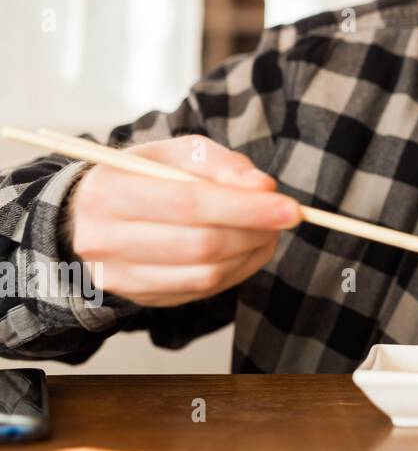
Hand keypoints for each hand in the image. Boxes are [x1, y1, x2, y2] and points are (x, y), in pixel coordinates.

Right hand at [69, 136, 300, 306]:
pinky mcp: (138, 298)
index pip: (188, 203)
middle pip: (201, 245)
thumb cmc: (144, 176)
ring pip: (206, 275)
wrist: (93, 215)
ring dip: (251, 253)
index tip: (291, 208)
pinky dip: (236, 271)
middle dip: (255, 231)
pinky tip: (245, 249)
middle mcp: (104, 239)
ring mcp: (118, 276)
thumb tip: (262, 186)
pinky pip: (201, 292)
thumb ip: (220, 163)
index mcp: (110, 191)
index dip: (246, 208)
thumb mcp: (176, 153)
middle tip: (285, 216)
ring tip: (266, 230)